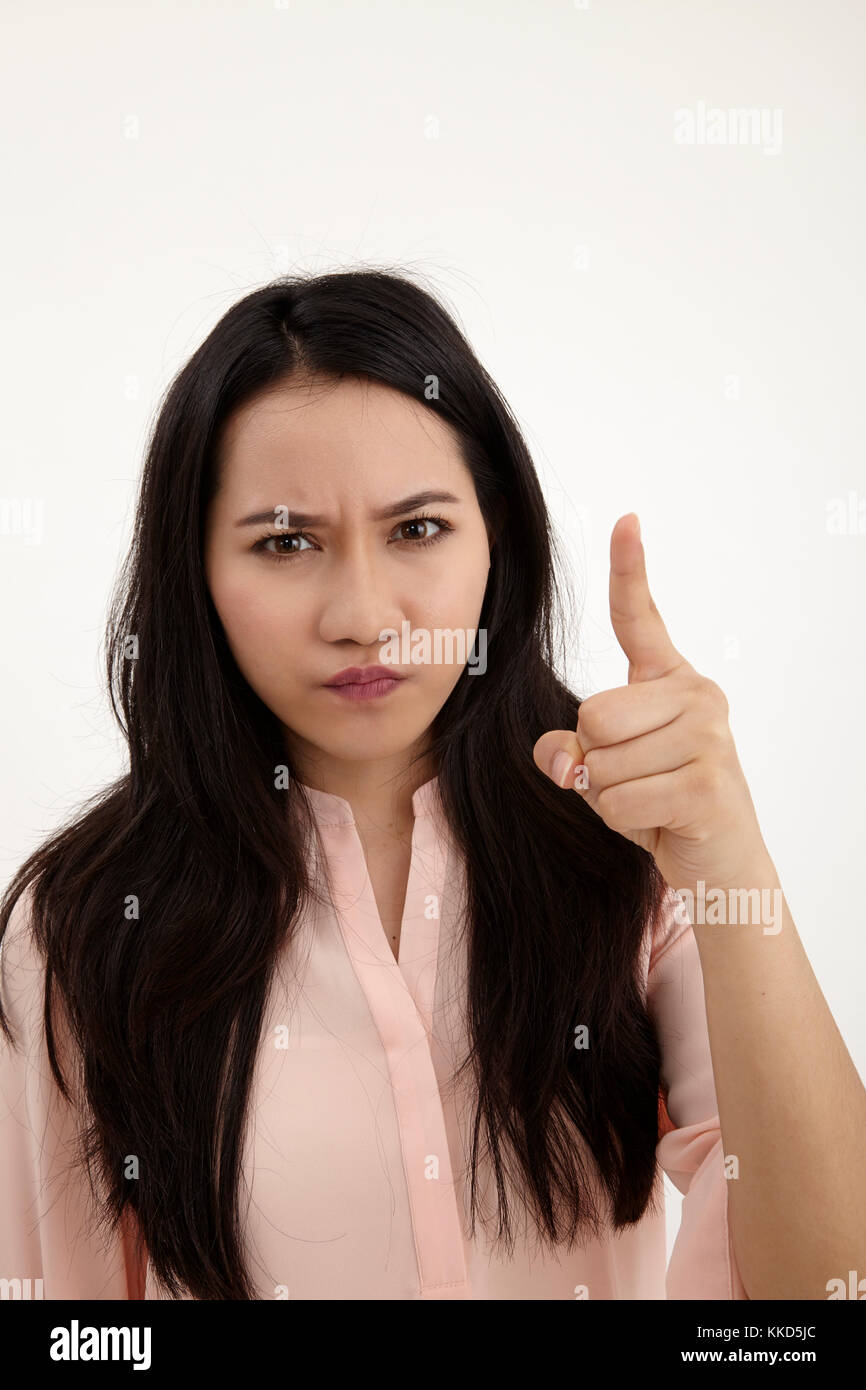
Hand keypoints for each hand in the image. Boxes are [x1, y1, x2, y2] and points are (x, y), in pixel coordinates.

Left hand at [533, 513, 769, 891]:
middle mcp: (697, 696)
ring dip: (609, 796)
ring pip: (602, 761)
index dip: (629, 571)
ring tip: (650, 802)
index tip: (627, 521)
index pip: (641, 619)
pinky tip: (659, 821)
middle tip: (634, 781)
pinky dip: (623, 820)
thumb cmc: (659, 808)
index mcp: (671, 681)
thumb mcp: (604, 770)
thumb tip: (557, 758)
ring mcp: (708, 736)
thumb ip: (572, 749)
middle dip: (593, 760)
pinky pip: (620, 798)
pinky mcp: (707, 783)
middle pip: (592, 713)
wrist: (721, 867)